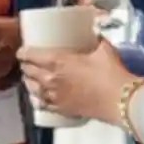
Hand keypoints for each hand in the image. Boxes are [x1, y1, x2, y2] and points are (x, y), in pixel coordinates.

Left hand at [18, 40, 135, 123]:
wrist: (119, 100)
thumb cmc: (111, 74)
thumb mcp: (104, 49)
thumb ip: (96, 40)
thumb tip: (95, 34)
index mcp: (58, 62)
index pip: (30, 55)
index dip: (24, 51)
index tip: (24, 49)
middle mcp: (50, 79)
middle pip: (28, 71)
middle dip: (25, 65)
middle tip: (28, 61)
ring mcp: (54, 96)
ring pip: (31, 88)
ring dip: (28, 81)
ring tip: (30, 77)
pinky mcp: (61, 109)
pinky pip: (41, 104)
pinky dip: (37, 98)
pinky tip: (38, 97)